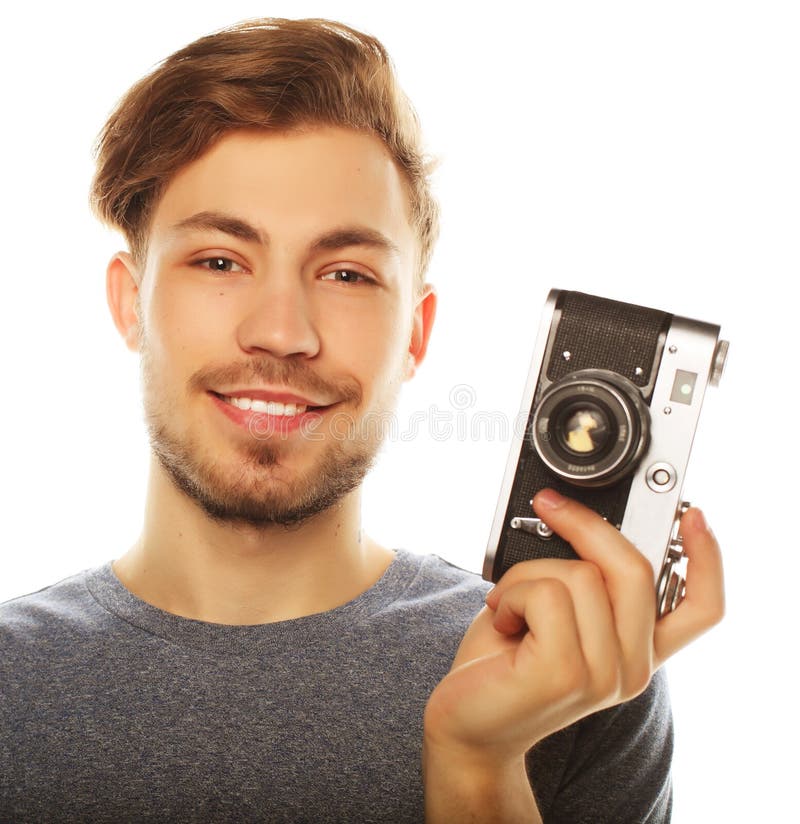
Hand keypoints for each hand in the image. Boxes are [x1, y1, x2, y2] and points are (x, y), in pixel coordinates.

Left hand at [423, 488, 724, 765]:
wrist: (470, 725)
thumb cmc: (506, 661)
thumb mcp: (559, 614)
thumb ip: (588, 583)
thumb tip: (583, 525)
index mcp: (639, 650)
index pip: (701, 609)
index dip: (708, 559)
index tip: (694, 517)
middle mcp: (633, 667)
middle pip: (634, 570)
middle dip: (585, 525)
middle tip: (547, 506)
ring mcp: (604, 675)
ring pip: (582, 575)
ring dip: (528, 573)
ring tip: (509, 604)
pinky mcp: (566, 674)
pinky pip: (546, 593)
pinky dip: (512, 591)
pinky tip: (501, 619)